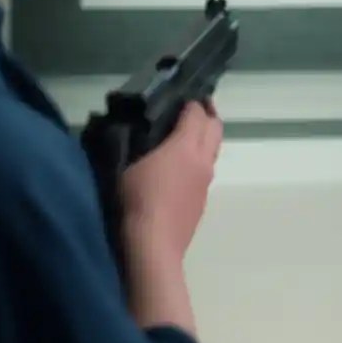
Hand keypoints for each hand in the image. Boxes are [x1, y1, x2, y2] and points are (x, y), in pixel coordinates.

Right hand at [120, 100, 223, 259]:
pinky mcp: (203, 200)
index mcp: (186, 147)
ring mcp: (206, 182)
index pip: (197, 114)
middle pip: (215, 128)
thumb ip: (133, 144)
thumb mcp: (126, 166)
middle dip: (207, 114)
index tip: (183, 96)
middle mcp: (203, 160)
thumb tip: (135, 132)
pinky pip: (207, 169)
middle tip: (195, 108)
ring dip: (206, 138)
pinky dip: (200, 158)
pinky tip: (183, 166)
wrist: (154, 246)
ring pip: (214, 150)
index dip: (191, 102)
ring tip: (188, 135)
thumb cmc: (137, 202)